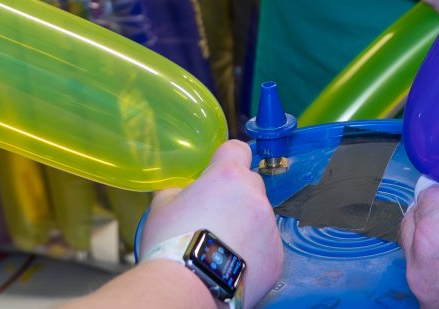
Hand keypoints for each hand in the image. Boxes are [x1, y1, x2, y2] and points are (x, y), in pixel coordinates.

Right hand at [141, 141, 283, 306]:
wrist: (188, 289)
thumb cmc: (171, 247)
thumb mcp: (162, 209)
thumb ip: (176, 192)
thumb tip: (180, 192)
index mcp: (228, 176)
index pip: (238, 149)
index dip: (227, 159)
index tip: (218, 172)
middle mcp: (255, 196)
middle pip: (250, 185)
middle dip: (235, 197)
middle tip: (213, 219)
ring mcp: (270, 226)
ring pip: (260, 217)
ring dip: (245, 226)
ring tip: (220, 248)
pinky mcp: (277, 255)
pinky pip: (267, 246)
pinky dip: (254, 253)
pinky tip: (232, 265)